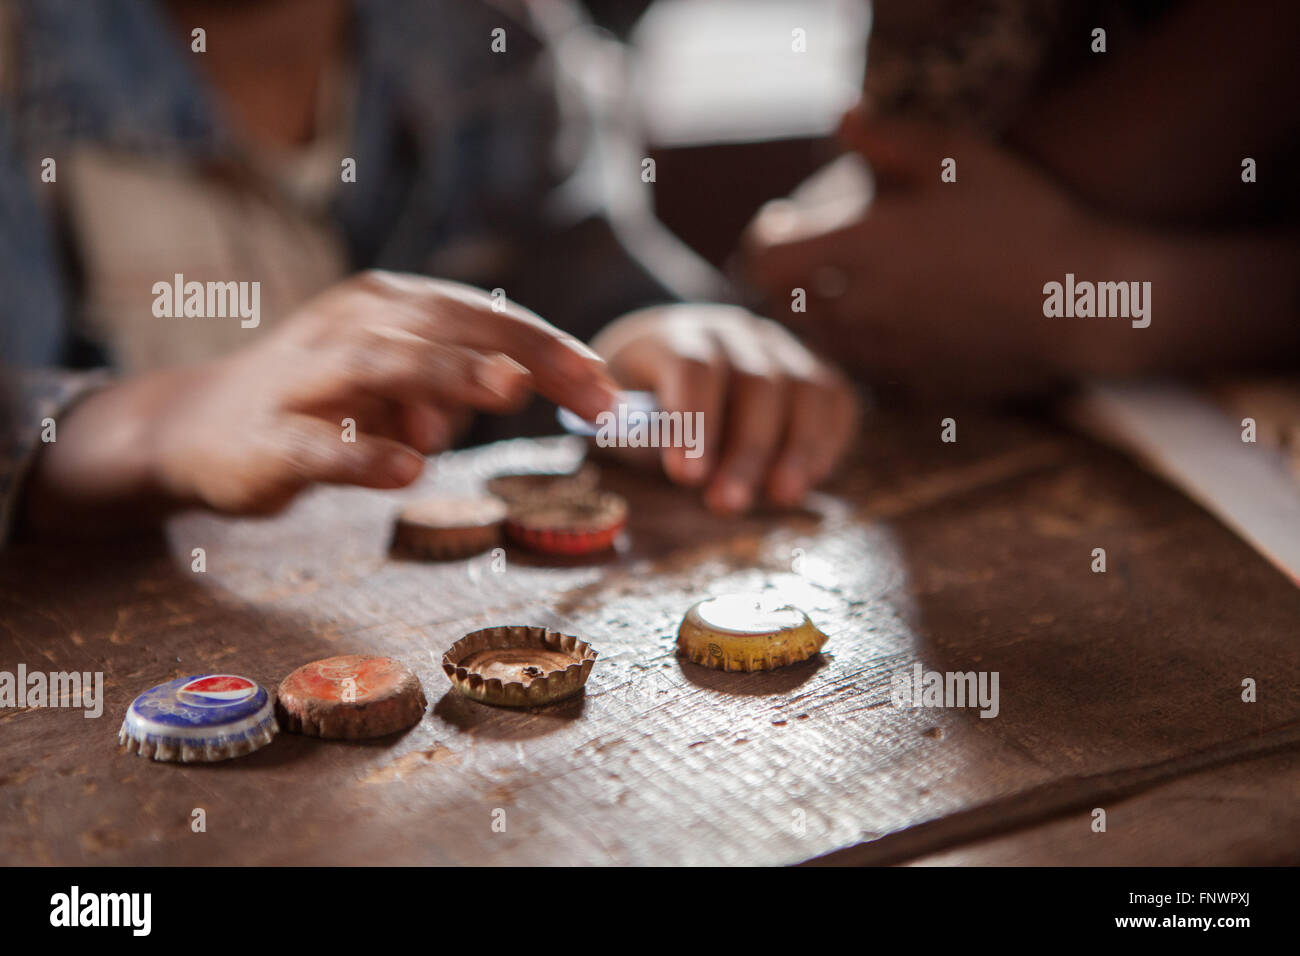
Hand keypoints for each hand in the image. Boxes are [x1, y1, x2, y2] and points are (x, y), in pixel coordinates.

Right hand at [24, 271, 619, 528]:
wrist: (199, 427)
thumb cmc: (320, 401)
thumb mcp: (397, 383)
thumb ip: (453, 385)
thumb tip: (507, 390)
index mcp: (391, 308)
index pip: (485, 319)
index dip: (553, 350)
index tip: (610, 390)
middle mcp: (350, 327)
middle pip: (448, 330)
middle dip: (525, 356)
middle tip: (592, 391)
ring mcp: (304, 378)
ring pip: (381, 365)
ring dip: (447, 375)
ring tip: (508, 391)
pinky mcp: (267, 437)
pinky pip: (320, 445)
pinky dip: (364, 454)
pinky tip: (409, 468)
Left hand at [591, 304, 859, 512]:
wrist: (679, 367)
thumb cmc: (648, 404)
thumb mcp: (626, 415)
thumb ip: (639, 434)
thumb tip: (666, 460)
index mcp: (680, 336)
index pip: (694, 368)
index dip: (694, 421)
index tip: (687, 476)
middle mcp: (738, 334)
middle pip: (756, 383)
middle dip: (746, 449)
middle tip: (728, 503)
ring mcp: (783, 349)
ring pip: (805, 389)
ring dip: (796, 449)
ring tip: (780, 496)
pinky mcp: (816, 373)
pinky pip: (835, 402)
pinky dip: (825, 444)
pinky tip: (804, 482)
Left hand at [740, 108, 1120, 396]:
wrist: (1083, 300)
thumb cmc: (1022, 215)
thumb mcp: (956, 155)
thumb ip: (886, 137)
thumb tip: (841, 122)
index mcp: (861, 251)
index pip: (764, 262)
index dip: (765, 241)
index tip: (784, 224)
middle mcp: (862, 310)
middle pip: (786, 305)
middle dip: (788, 278)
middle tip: (811, 252)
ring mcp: (887, 354)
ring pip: (822, 341)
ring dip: (822, 314)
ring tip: (847, 285)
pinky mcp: (915, 385)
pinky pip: (866, 369)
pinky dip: (861, 346)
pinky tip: (891, 319)